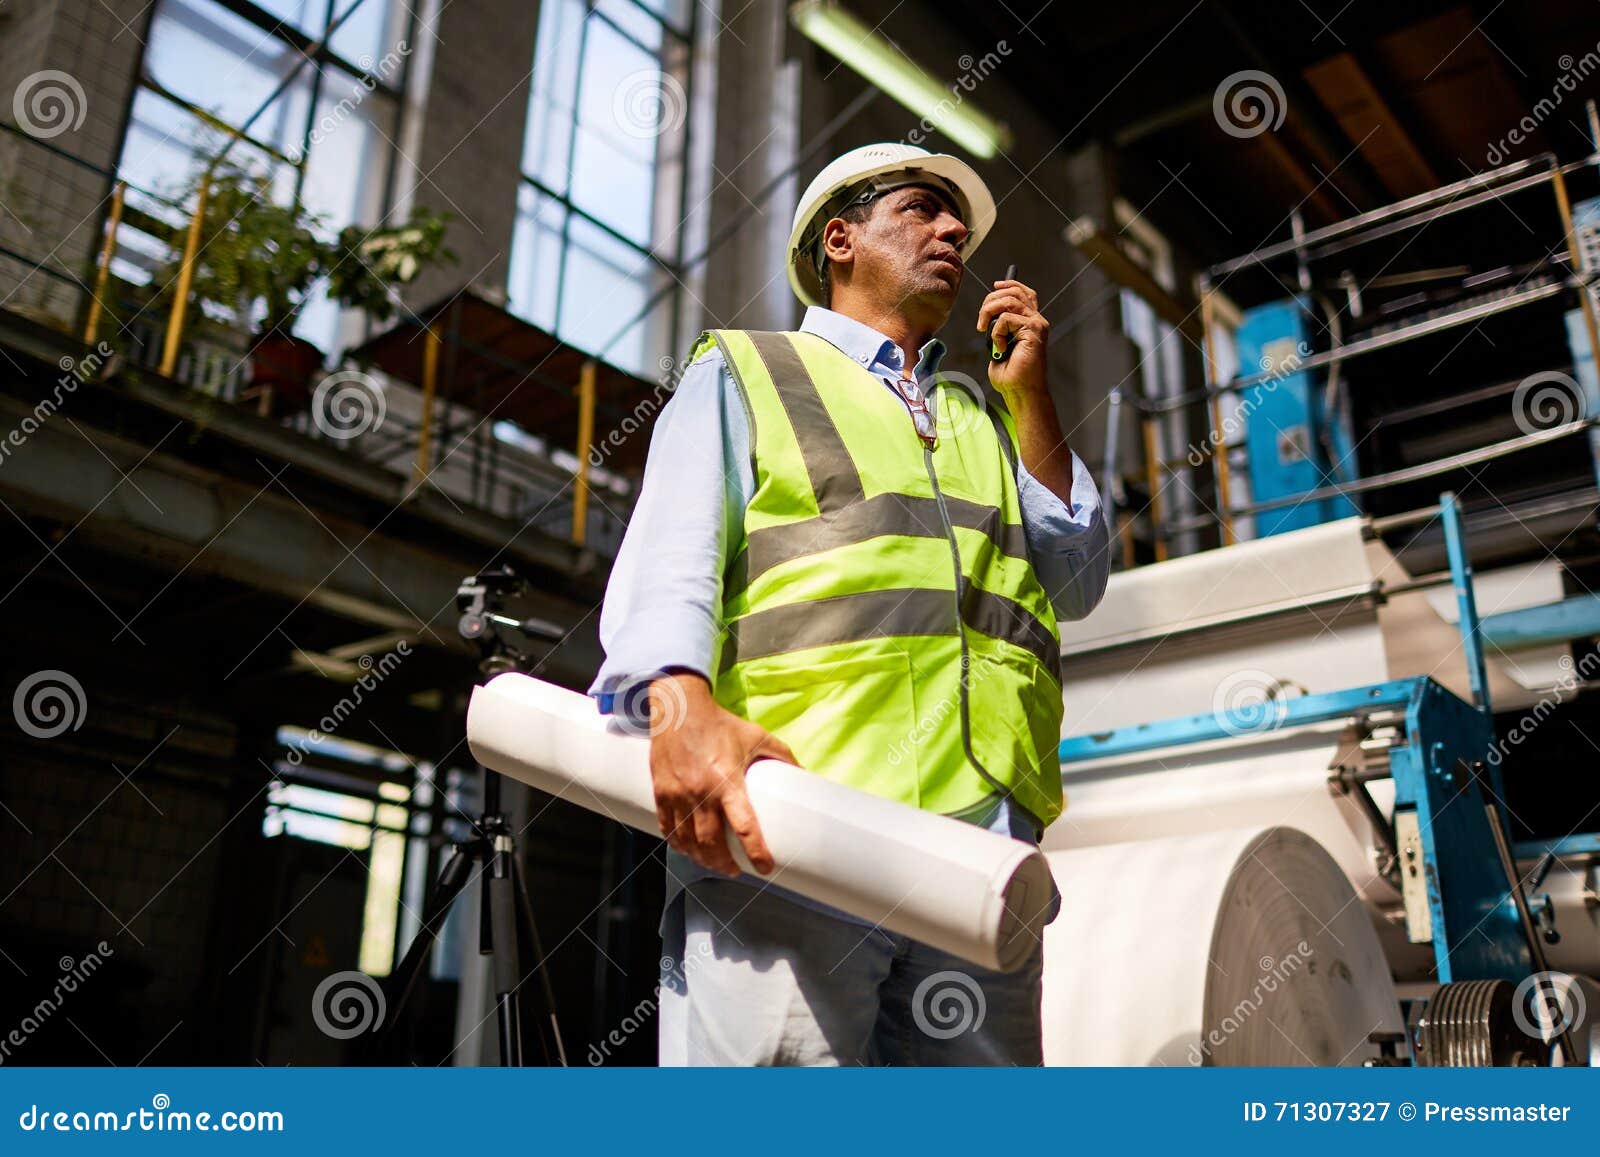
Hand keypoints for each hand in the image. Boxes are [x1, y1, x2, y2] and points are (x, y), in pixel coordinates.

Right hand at [646, 672, 795, 875]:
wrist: (678, 709)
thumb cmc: (720, 724)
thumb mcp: (755, 735)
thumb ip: (781, 755)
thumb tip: (803, 773)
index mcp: (728, 779)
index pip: (744, 825)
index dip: (756, 851)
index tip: (765, 867)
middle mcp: (702, 791)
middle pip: (712, 843)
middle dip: (724, 864)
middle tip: (736, 871)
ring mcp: (678, 794)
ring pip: (688, 841)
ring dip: (702, 859)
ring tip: (714, 864)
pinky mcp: (661, 793)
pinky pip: (668, 829)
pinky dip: (678, 845)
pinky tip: (688, 850)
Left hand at [976, 278, 1048, 398]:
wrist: (1020, 392)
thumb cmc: (1010, 376)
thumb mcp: (999, 346)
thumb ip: (998, 329)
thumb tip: (988, 317)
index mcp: (1030, 323)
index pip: (1024, 293)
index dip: (1010, 284)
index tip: (996, 285)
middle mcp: (1037, 320)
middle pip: (1014, 292)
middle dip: (991, 299)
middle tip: (981, 320)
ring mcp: (1037, 324)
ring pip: (1009, 300)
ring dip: (989, 312)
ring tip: (983, 330)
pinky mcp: (1034, 331)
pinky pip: (1006, 318)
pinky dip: (996, 332)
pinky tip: (1000, 348)